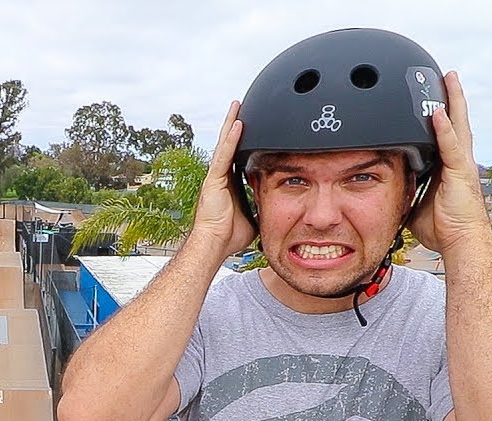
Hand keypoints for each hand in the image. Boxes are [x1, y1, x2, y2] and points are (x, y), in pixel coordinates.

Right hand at [188, 101, 254, 258]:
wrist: (215, 244)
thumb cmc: (228, 236)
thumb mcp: (253, 218)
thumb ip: (262, 209)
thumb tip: (277, 212)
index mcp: (229, 184)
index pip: (237, 156)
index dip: (242, 141)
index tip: (249, 128)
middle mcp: (220, 177)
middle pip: (229, 145)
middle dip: (235, 125)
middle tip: (241, 106)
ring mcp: (216, 177)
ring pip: (225, 144)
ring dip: (231, 124)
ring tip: (238, 105)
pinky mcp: (214, 179)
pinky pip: (224, 155)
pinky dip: (231, 139)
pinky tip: (237, 123)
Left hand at [407, 72, 491, 253]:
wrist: (460, 241)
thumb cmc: (443, 227)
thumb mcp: (416, 203)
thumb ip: (405, 189)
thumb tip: (387, 187)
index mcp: (447, 166)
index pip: (442, 134)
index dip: (439, 115)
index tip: (432, 96)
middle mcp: (458, 160)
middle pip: (453, 122)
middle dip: (450, 98)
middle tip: (445, 75)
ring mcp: (462, 164)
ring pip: (456, 125)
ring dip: (452, 102)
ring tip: (447, 78)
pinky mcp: (461, 171)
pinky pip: (451, 145)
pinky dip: (444, 127)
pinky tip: (436, 111)